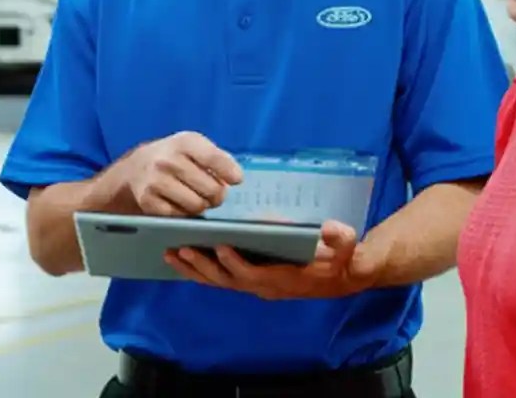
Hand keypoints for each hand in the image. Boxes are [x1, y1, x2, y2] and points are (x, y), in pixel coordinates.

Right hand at [123, 131, 242, 216]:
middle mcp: (168, 160)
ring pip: (197, 206)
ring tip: (198, 197)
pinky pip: (180, 216)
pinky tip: (181, 203)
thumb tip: (235, 178)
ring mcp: (156, 181)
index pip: (213, 158)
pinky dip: (185, 213)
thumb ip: (217, 158)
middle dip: (218, 194)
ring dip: (202, 205)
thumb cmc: (175, 156)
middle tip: (213, 192)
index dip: (229, 171)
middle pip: (210, 189)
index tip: (237, 180)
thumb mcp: (194, 146)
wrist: (136, 166)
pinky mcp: (148, 201)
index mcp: (184, 142)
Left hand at [165, 220, 382, 299]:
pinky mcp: (249, 280)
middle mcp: (263, 286)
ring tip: (170, 254)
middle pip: (226, 280)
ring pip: (218, 281)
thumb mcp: (345, 246)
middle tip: (179, 249)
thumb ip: (339, 238)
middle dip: (202, 266)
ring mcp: (254, 285)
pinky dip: (200, 270)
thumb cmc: (338, 260)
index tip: (220, 245)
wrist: (338, 276)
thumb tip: (331, 229)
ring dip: (194, 269)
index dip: (236, 263)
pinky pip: (220, 278)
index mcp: (282, 279)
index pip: (253, 274)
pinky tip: (182, 260)